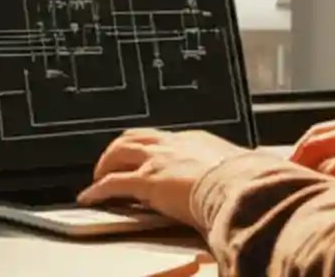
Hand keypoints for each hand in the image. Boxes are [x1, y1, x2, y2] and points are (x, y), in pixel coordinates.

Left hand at [78, 128, 249, 226]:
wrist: (240, 186)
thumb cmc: (245, 181)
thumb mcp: (236, 169)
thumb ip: (229, 172)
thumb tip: (242, 178)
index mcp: (195, 140)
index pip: (163, 140)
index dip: (149, 149)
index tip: (144, 158)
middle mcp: (172, 144)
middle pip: (135, 137)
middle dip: (119, 149)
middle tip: (111, 163)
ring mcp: (158, 161)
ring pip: (119, 152)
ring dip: (106, 163)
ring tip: (98, 177)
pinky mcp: (147, 181)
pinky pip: (113, 184)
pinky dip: (97, 190)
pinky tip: (89, 197)